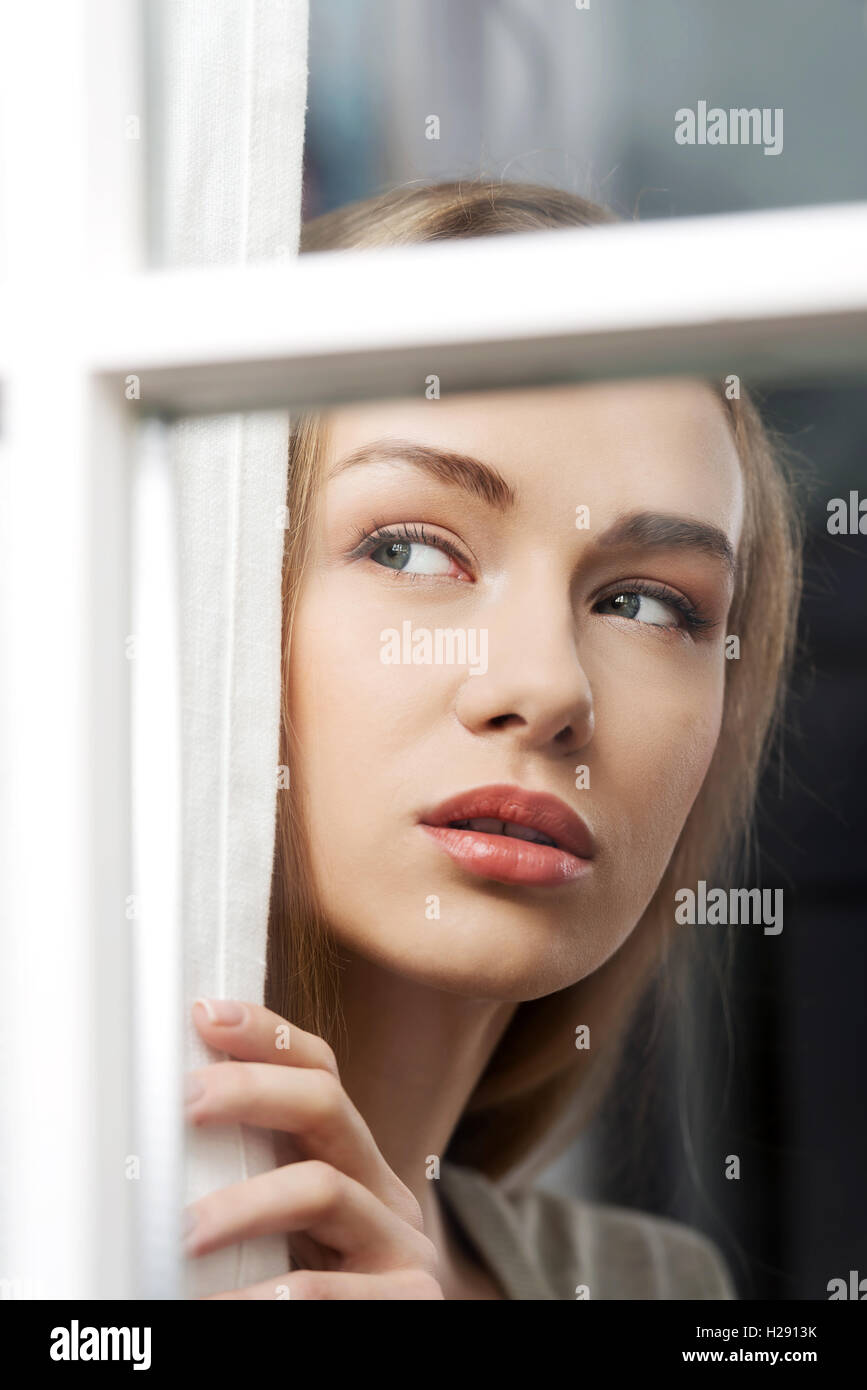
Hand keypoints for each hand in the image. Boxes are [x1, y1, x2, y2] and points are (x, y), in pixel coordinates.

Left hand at [184, 998, 444, 1299]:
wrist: (393, 1346)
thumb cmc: (319, 1299)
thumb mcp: (287, 1233)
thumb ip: (255, 1183)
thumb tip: (163, 1135)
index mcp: (353, 1162)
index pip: (320, 1070)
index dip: (265, 1033)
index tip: (202, 1016)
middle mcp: (384, 1190)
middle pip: (327, 1104)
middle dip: (251, 1089)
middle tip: (182, 1105)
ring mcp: (401, 1245)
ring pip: (325, 1187)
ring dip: (247, 1203)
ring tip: (186, 1234)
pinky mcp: (410, 1302)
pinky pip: (338, 1289)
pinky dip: (280, 1298)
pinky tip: (233, 1308)